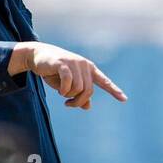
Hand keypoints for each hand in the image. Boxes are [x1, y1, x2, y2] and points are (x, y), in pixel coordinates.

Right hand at [10, 43, 126, 109]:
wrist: (37, 55)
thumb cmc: (54, 71)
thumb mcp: (67, 85)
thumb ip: (78, 94)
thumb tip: (88, 106)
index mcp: (89, 69)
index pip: (104, 81)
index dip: (114, 90)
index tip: (124, 99)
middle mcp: (84, 65)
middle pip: (88, 91)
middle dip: (78, 101)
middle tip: (68, 104)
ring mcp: (75, 63)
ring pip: (79, 88)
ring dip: (69, 96)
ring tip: (62, 94)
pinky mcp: (63, 63)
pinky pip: (68, 82)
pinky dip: (64, 90)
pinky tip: (60, 91)